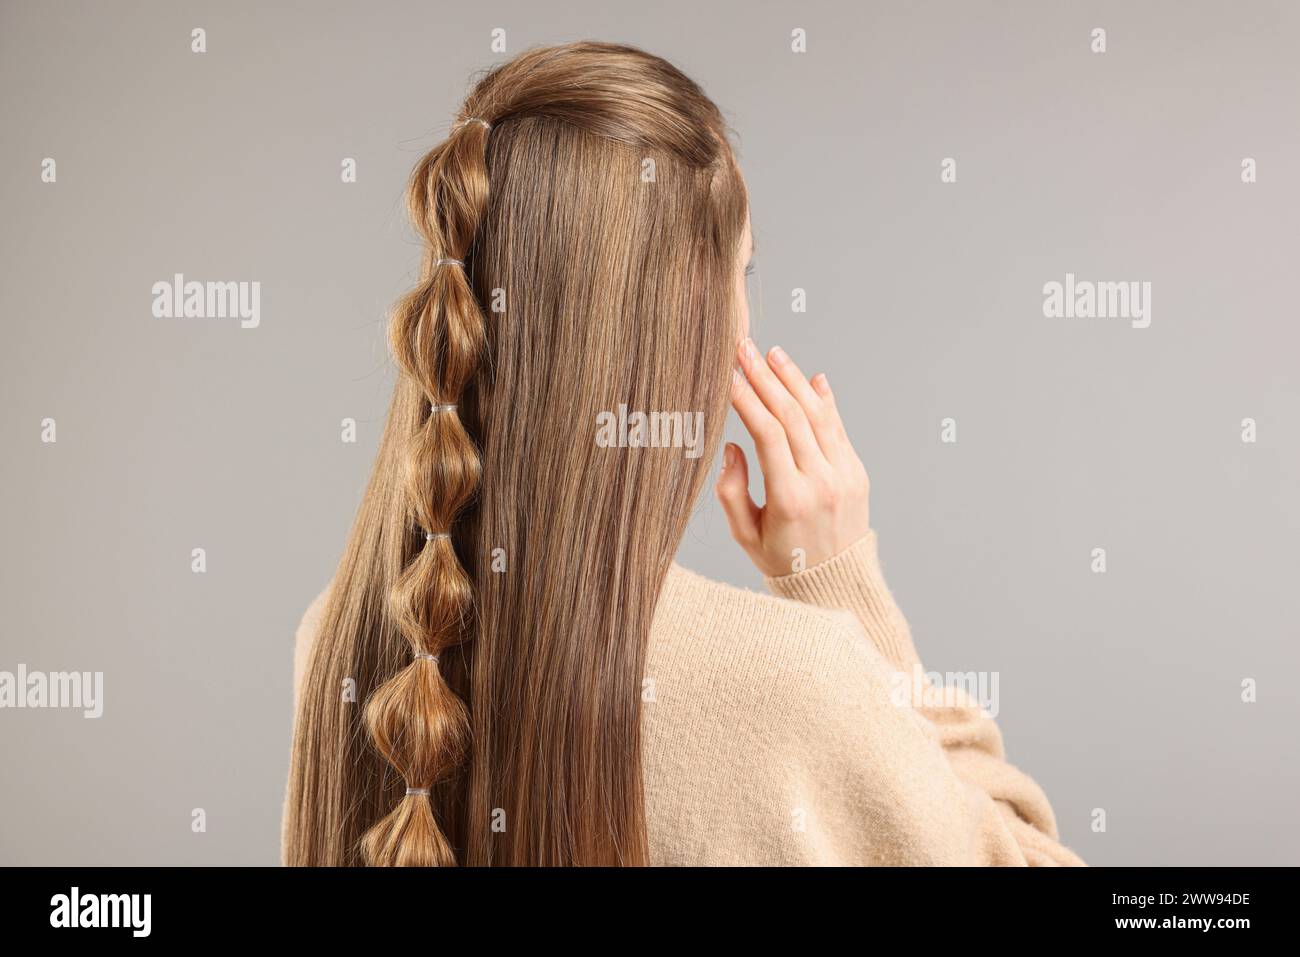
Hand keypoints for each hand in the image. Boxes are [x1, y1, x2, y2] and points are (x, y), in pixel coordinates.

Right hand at [716, 338, 871, 577]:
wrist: (836, 584)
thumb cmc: (782, 560)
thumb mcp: (745, 536)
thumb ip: (732, 491)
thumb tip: (733, 446)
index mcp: (790, 499)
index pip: (767, 434)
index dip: (747, 400)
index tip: (728, 375)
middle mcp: (821, 482)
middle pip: (792, 416)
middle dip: (765, 378)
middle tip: (744, 348)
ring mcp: (844, 475)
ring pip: (818, 415)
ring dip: (794, 380)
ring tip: (773, 353)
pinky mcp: (857, 472)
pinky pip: (839, 428)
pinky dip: (825, 399)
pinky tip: (809, 376)